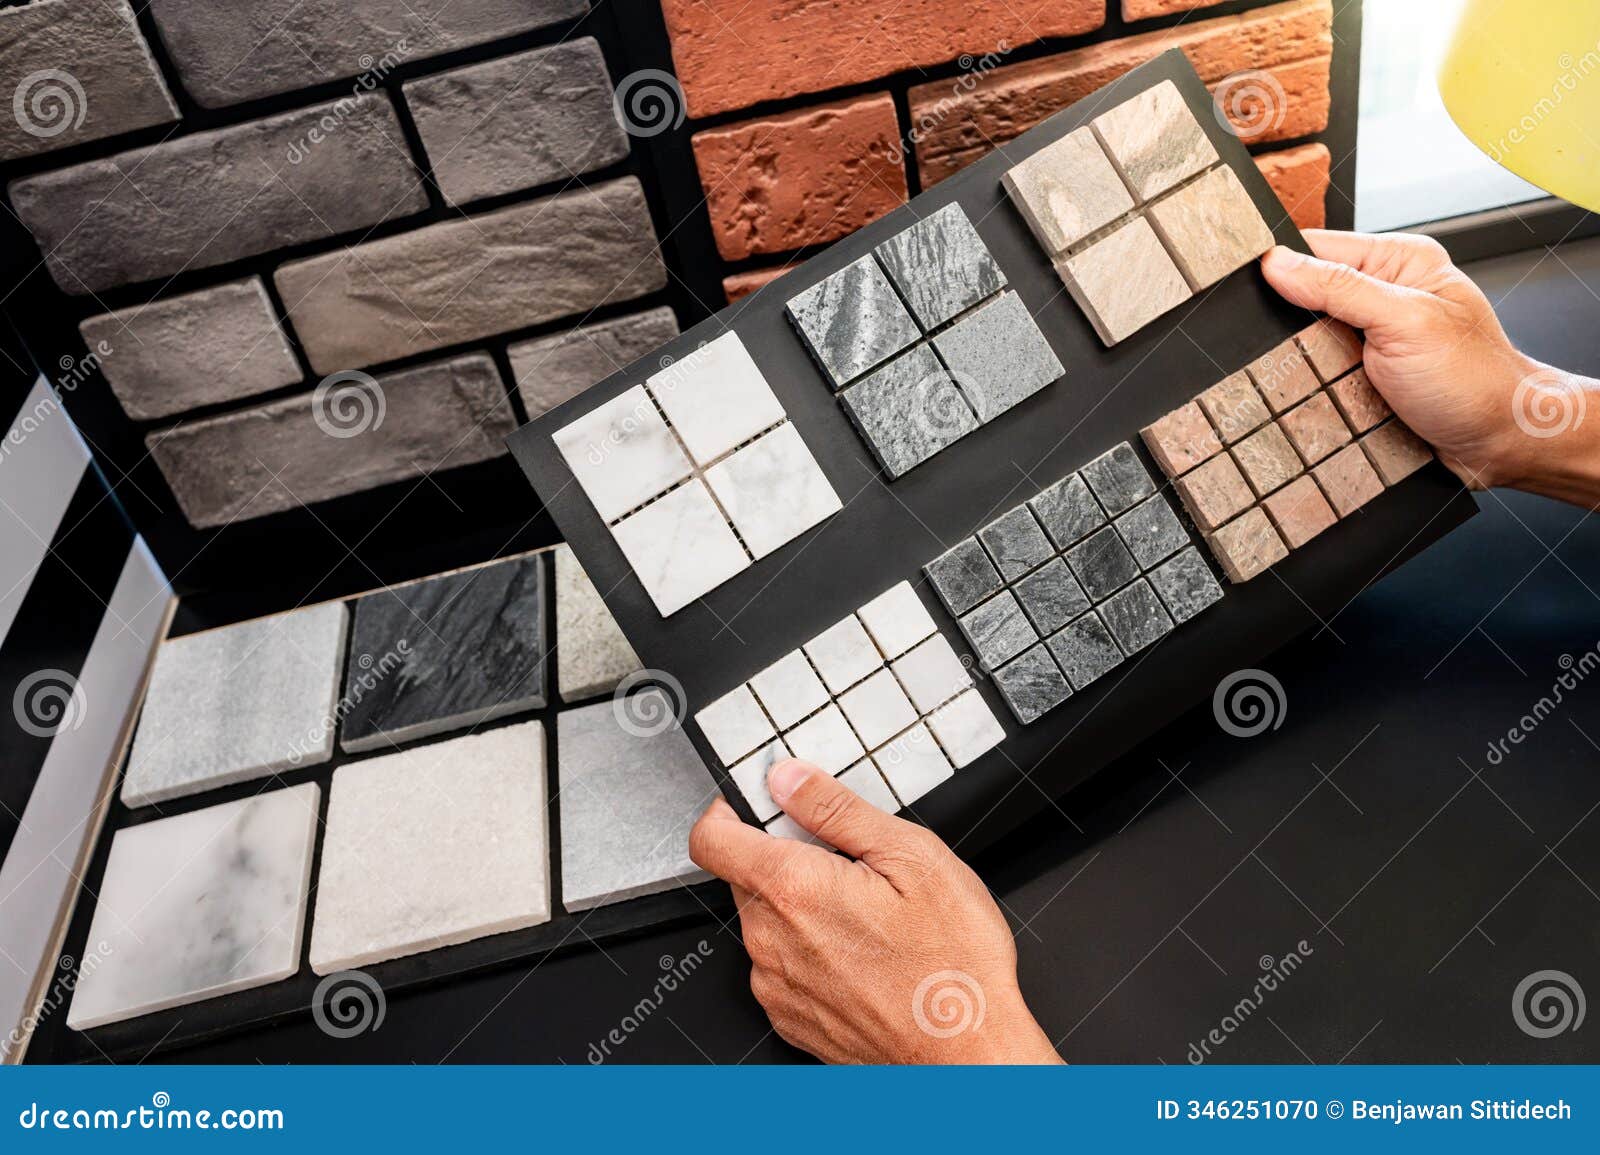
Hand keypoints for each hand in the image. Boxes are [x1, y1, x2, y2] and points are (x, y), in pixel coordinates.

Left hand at [689, 759, 1060, 1063]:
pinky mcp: (791, 1019)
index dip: (729, 811)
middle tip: (848, 866)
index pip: (711, 837)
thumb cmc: (952, 965)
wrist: (968, 1056)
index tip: (760, 806)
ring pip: (767, 924)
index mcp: (793, 888)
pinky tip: (863, 957)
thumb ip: (837, 810)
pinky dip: (811, 954)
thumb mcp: (912, 856)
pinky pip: (782, 969)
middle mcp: (770, 940)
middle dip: (786, 860)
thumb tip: (788, 779)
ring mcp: (776, 986)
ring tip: (867, 918)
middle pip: (745, 877)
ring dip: (801, 910)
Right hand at [1261, 230, 1599, 505]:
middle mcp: (1383, 293)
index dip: (1279, 265)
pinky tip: (1310, 398)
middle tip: (1289, 347)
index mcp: (1398, 260)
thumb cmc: (1474, 381)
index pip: (1317, 247)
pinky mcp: (1363, 375)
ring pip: (1305, 341)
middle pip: (1305, 295)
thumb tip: (1278, 263)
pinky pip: (1317, 374)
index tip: (1251, 290)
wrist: (1500, 443)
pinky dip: (1308, 388)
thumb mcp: (1404, 322)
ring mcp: (1371, 337)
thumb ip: (1340, 288)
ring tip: (1303, 377)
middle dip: (1288, 324)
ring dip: (1297, 362)